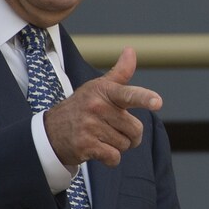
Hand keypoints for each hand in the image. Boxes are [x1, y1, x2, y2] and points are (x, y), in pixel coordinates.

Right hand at [43, 47, 160, 166]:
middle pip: (135, 129)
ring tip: (102, 137)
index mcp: (103, 91)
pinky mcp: (85, 145)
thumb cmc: (82, 107)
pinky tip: (98, 149)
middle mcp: (96, 107)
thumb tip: (131, 50)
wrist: (50, 131)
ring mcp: (89, 127)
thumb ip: (120, 74)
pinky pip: (114, 157)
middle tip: (115, 130)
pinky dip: (110, 158)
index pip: (128, 94)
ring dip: (119, 146)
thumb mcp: (98, 88)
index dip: (144, 98)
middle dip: (131, 135)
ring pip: (125, 145)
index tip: (158, 102)